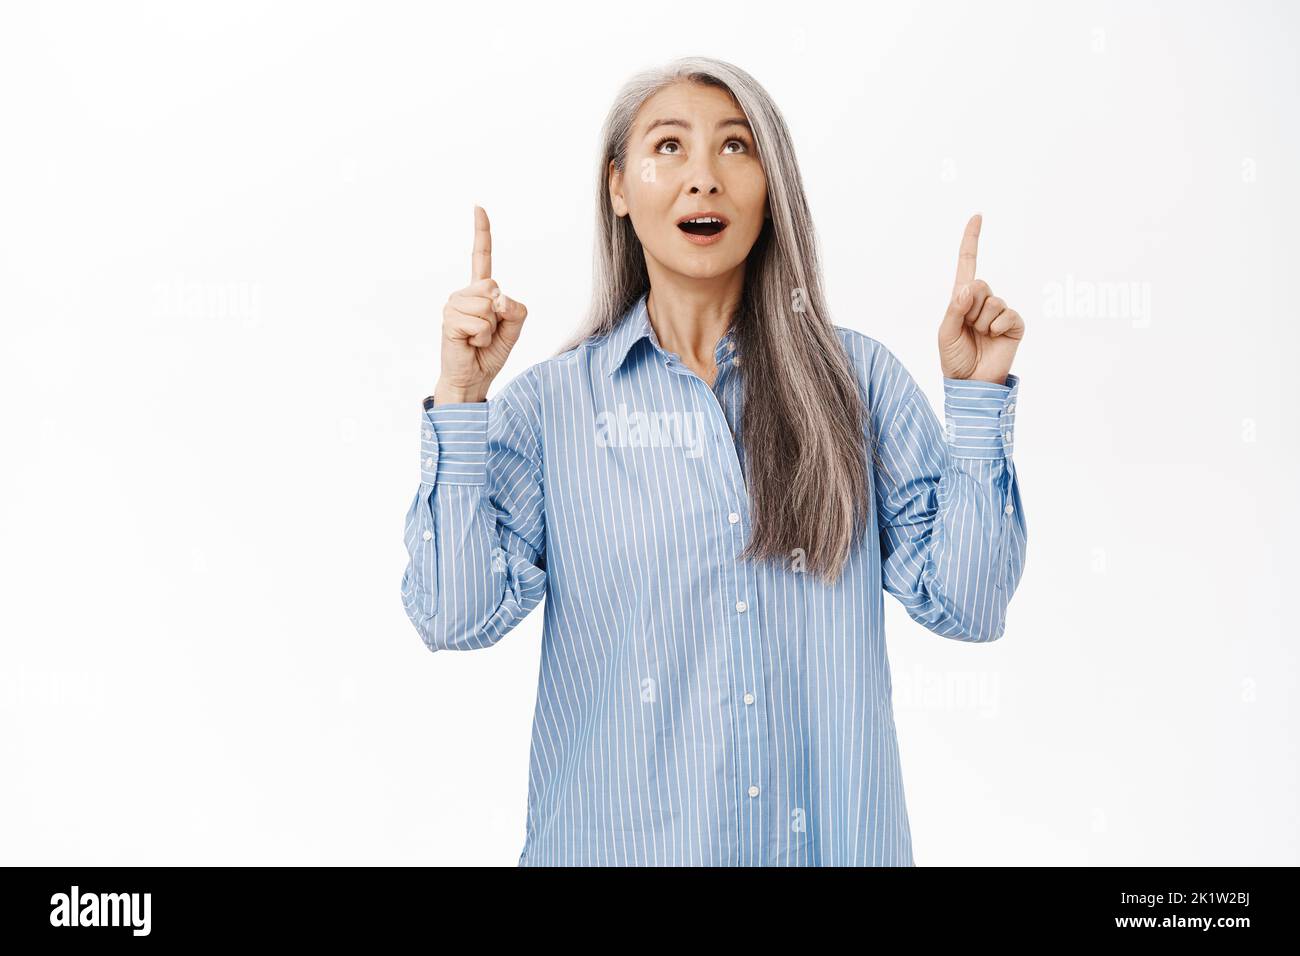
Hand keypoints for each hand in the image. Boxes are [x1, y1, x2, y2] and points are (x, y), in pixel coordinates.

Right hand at [434, 205, 527, 403]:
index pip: (481, 257)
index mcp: (480, 292)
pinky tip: (470, 344)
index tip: (478, 208)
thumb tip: (497, 297)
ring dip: (489, 329)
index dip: (481, 233)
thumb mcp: (514, 329)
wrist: (472, 379)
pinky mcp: (449, 320)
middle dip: (499, 314)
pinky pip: (479, 323)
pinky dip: (481, 337)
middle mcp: (464, 294)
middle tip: (488, 333)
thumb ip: (515, 309)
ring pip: (486, 306)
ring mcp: (453, 305)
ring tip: (477, 339)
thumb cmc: (490, 353)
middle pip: (493, 287)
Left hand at [937, 214, 1023, 384]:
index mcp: (962, 299)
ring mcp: (1000, 312)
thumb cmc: (954, 358)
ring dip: (982, 322)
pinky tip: (994, 339)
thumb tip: (970, 285)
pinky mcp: (1015, 323)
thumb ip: (955, 308)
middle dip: (969, 308)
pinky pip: (1007, 315)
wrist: (971, 383)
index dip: (972, 240)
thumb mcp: (946, 332)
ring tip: (980, 337)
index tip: (978, 216)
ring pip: (992, 302)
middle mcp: (982, 301)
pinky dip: (997, 328)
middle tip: (969, 328)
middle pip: (979, 284)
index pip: (968, 264)